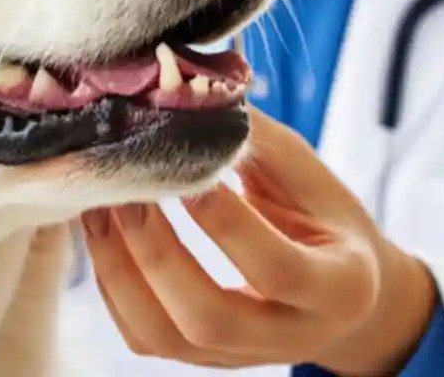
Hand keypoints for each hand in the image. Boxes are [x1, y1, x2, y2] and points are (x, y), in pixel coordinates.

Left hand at [80, 108, 437, 373]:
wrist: (343, 293)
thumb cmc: (324, 219)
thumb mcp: (311, 177)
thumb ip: (257, 142)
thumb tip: (189, 93)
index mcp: (338, 288)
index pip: (276, 268)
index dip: (225, 223)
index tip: (187, 171)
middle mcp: (292, 336)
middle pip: (210, 319)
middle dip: (157, 252)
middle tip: (128, 191)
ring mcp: (242, 357)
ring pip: (166, 338)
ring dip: (121, 270)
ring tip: (100, 208)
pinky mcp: (204, 360)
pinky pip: (145, 338)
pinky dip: (113, 286)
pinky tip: (102, 235)